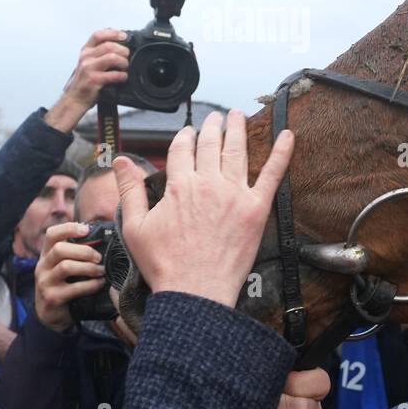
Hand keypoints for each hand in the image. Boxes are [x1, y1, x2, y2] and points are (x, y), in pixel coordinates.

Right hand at [34, 222, 105, 332]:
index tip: (87, 230)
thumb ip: (74, 254)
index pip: (51, 234)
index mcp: (46, 255)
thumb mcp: (62, 267)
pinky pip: (74, 288)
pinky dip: (91, 285)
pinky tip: (99, 284)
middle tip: (98, 257)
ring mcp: (45, 282)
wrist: (50, 315)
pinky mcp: (52, 298)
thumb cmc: (62, 285)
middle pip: (59, 249)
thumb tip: (101, 239)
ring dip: (88, 268)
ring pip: (66, 267)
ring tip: (101, 271)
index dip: (69, 228)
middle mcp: (42, 266)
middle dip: (84, 251)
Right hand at [43, 29, 129, 132]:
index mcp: (86, 51)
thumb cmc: (85, 81)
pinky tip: (123, 77)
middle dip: (123, 50)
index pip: (98, 35)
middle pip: (109, 45)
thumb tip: (120, 44)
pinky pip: (113, 74)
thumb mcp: (89, 62)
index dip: (113, 33)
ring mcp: (89, 68)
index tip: (124, 36)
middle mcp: (86, 57)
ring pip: (112, 57)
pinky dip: (122, 75)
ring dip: (123, 62)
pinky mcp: (93, 80)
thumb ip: (100, 52)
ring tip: (125, 67)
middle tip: (127, 56)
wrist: (75, 98)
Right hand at [114, 109, 293, 306]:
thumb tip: (119, 161)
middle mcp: (208, 184)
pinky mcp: (256, 209)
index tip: (187, 131)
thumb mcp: (135, 227)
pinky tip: (288, 135)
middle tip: (215, 117)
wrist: (195, 292)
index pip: (182, 149)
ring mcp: (234, 194)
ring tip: (237, 115)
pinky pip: (272, 174)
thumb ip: (129, 190)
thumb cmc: (164, 265)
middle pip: (210, 144)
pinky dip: (281, 153)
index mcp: (179, 186)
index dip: (184, 137)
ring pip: (237, 151)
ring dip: (237, 129)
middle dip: (211, 127)